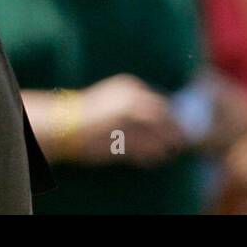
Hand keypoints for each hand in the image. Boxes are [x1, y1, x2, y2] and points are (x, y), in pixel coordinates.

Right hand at [71, 74, 187, 165]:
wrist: (66, 124)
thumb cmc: (92, 111)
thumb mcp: (115, 98)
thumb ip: (136, 102)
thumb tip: (161, 114)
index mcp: (130, 87)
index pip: (160, 103)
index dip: (171, 116)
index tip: (177, 125)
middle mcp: (131, 102)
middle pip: (162, 118)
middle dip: (173, 131)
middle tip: (180, 141)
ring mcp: (126, 121)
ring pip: (156, 136)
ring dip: (164, 146)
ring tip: (167, 152)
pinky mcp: (119, 140)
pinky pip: (143, 151)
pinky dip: (151, 156)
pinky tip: (154, 159)